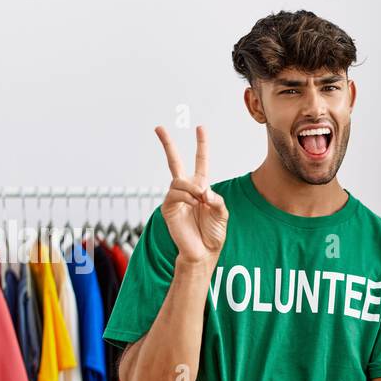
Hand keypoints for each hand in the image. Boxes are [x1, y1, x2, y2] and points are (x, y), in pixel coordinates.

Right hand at [155, 125, 228, 269]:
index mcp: (201, 188)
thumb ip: (216, 198)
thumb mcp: (222, 213)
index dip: (201, 145)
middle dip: (167, 144)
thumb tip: (202, 189)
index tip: (200, 128)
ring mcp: (175, 198)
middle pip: (174, 162)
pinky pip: (175, 194)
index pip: (200, 162)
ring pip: (179, 181)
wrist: (203, 253)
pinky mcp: (168, 208)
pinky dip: (187, 197)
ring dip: (192, 188)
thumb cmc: (213, 234)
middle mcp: (186, 190)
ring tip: (201, 200)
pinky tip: (194, 205)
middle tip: (158, 127)